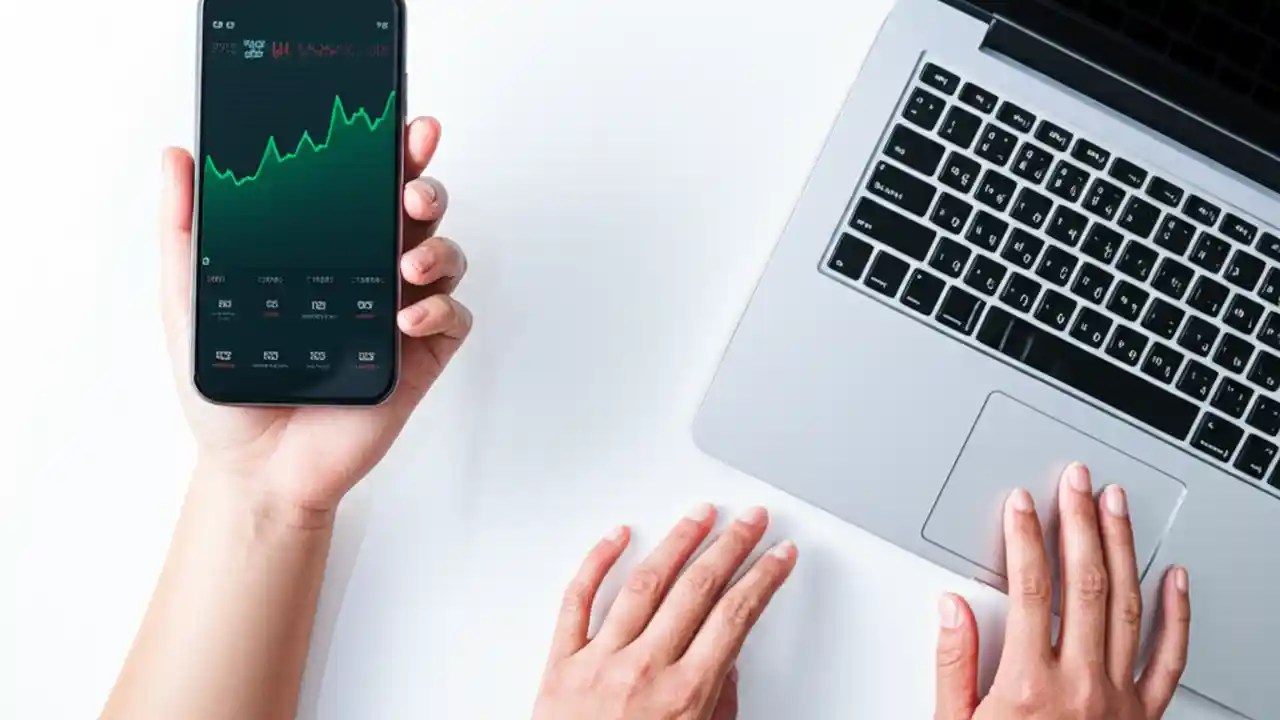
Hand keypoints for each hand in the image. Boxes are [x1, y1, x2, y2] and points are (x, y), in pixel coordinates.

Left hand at [159, 117, 469, 523]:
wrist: (256, 467)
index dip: (390, 152)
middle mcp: (369, 273)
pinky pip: (453, 318)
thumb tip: (178, 158)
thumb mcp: (193, 300)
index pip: (364, 188)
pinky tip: (407, 315)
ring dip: (439, 247)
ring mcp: (398, 314)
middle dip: (426, 186)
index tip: (402, 126)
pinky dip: (440, 308)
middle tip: (413, 191)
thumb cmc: (228, 388)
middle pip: (415, 211)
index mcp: (326, 250)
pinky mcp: (420, 357)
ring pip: (445, 256)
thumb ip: (188, 230)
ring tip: (410, 262)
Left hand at [533, 505, 797, 719]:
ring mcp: (600, 662)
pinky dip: (597, 562)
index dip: (763, 577)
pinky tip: (617, 537)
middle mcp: (644, 671)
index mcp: (685, 696)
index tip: (779, 555)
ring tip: (699, 516)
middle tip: (751, 520)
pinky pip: (577, 600)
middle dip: (732, 545)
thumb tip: (726, 656)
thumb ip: (718, 701)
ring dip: (678, 541)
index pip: (736, 615)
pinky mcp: (560, 664)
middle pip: (698, 588)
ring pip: (645, 582)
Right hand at [935, 463, 1190, 719]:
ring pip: (1126, 606)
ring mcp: (1119, 700)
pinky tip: (1173, 577)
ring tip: (1115, 505)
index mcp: (1029, 687)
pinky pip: (1169, 658)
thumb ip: (953, 667)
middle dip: (1078, 523)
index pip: (1029, 588)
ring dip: (1121, 548)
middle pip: (1083, 584)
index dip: (1025, 537)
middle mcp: (1081, 687)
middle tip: (1075, 482)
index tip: (1021, 504)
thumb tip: (953, 609)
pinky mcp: (1144, 717)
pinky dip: (1175, 613)